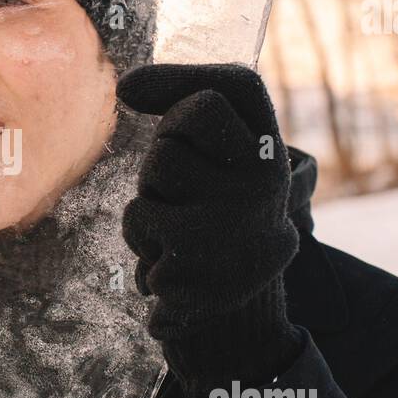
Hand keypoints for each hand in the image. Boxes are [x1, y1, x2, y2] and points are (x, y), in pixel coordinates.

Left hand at [116, 63, 300, 397]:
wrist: (242, 312)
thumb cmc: (220, 214)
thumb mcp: (225, 158)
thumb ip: (185, 107)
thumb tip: (125, 85)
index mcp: (272, 152)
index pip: (228, 89)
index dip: (181, 85)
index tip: (144, 100)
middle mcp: (263, 182)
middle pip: (171, 141)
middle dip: (161, 167)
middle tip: (186, 196)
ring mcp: (229, 224)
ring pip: (149, 185)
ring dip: (149, 208)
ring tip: (181, 232)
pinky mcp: (192, 262)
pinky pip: (138, 224)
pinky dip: (145, 245)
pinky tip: (175, 262)